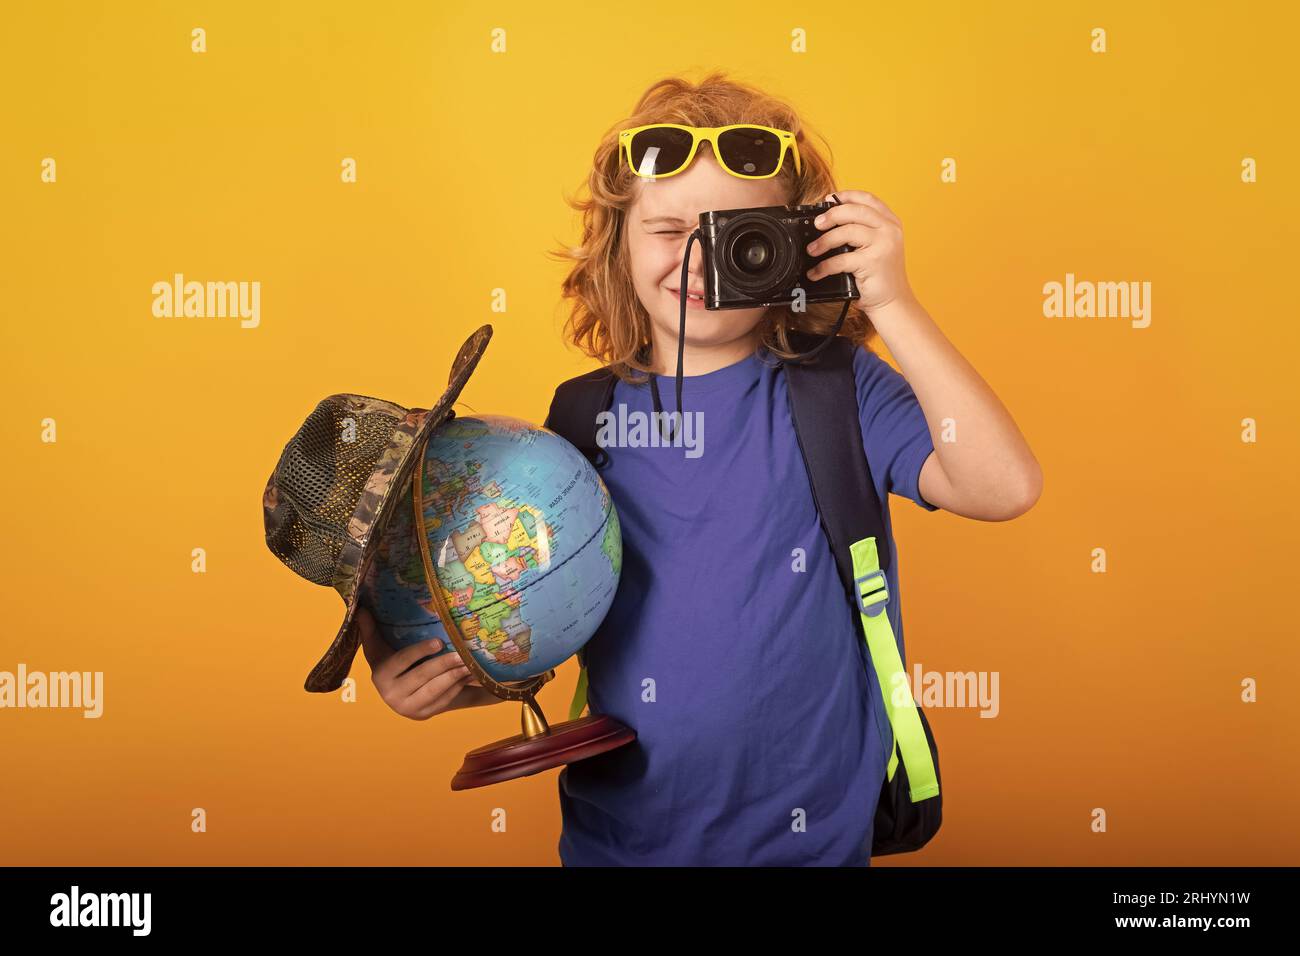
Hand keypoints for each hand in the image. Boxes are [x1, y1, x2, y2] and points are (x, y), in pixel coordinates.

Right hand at [356, 605, 477, 719]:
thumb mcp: (378, 648)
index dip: (420, 651)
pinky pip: (443, 700)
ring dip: (455, 676)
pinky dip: (457, 687)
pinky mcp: (423, 714)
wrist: (401, 694)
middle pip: (422, 676)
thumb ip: (369, 630)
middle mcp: (391, 695)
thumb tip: (361, 608)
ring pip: (435, 690)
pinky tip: (468, 675)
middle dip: (444, 663)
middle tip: (463, 652)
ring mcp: (408, 708)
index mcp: (380, 675)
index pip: (402, 661)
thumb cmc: (391, 663)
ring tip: (469, 663)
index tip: (439, 641)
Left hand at [804, 190, 916, 313]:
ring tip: (813, 249)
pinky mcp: (872, 263)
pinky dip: (824, 266)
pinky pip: (841, 260)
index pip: (868, 199)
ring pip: (846, 232)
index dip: (846, 195)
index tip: (828, 199)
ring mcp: (883, 245)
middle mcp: (889, 230)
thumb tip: (828, 221)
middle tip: (817, 224)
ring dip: (824, 241)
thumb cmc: (879, 275)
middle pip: (855, 211)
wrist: (892, 302)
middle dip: (831, 215)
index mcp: (890, 222)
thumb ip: (861, 230)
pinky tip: (816, 272)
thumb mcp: (876, 246)